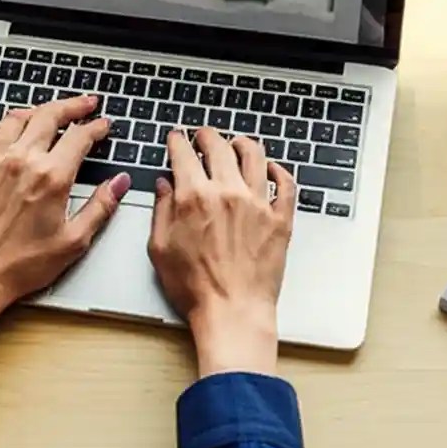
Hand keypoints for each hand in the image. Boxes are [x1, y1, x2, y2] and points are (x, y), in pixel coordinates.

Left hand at [0, 95, 130, 332]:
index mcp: (51, 177)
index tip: (103, 124)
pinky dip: (6, 124)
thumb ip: (101, 206)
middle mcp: (22, 162)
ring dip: (40, 110)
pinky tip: (13, 127)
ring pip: (18, 118)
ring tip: (52, 111)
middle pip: (50, 115)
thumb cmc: (22, 264)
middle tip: (85, 104)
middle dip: (72, 105)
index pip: (80, 136)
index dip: (96, 126)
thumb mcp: (74, 240)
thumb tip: (119, 183)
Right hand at [148, 128, 296, 376]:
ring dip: (242, 143)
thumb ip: (161, 210)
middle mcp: (227, 192)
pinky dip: (278, 170)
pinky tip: (271, 168)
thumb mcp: (160, 248)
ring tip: (236, 144)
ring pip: (254, 154)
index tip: (177, 138)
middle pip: (219, 146)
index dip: (177, 140)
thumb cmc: (195, 288)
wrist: (232, 312)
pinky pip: (285, 183)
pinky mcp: (280, 218)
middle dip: (207, 135)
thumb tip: (163, 185)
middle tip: (203, 136)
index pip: (183, 153)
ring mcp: (257, 203)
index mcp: (194, 197)